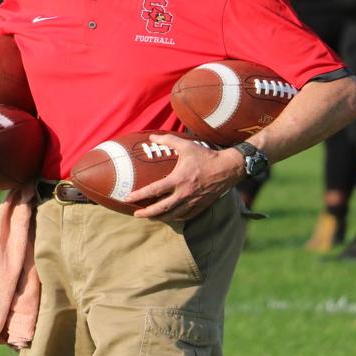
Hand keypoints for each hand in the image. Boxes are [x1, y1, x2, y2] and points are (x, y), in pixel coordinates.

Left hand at [129, 134, 245, 222]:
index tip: (127, 198)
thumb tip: (151, 137)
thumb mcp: (186, 145)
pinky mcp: (200, 207)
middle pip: (161, 209)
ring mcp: (193, 202)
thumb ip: (168, 140)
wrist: (227, 169)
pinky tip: (168, 216)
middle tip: (136, 214)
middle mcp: (184, 193)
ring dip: (159, 217)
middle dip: (146, 213)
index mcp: (178, 179)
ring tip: (149, 216)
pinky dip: (174, 218)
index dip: (139, 195)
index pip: (155, 190)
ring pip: (172, 215)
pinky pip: (184, 216)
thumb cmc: (206, 156)